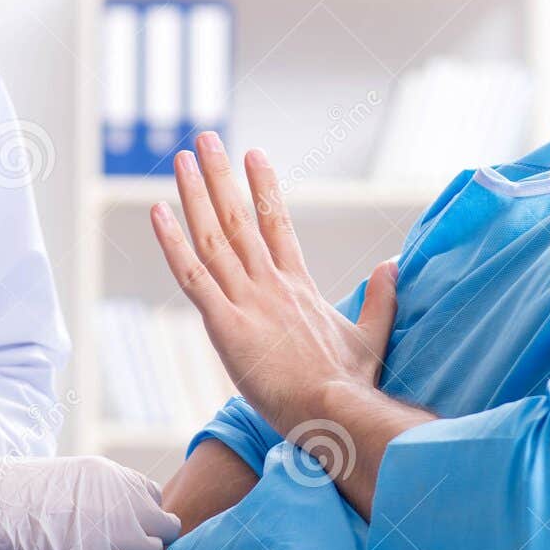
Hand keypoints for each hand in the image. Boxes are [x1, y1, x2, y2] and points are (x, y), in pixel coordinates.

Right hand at [0, 454, 180, 549]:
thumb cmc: (26, 492)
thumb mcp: (78, 475)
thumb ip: (107, 491)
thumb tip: (126, 513)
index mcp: (118, 478)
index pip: (153, 497)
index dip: (142, 514)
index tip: (127, 524)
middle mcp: (125, 503)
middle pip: (166, 526)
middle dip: (153, 538)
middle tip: (132, 548)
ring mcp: (115, 533)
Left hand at [150, 134, 397, 438]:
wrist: (335, 411)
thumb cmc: (351, 384)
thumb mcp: (371, 335)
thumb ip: (381, 298)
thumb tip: (392, 265)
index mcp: (299, 287)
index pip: (277, 225)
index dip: (263, 187)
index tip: (253, 154)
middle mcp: (271, 285)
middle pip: (240, 219)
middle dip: (221, 175)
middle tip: (205, 139)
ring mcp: (248, 302)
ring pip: (214, 237)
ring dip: (195, 194)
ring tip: (183, 157)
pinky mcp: (226, 325)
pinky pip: (192, 276)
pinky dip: (173, 243)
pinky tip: (157, 212)